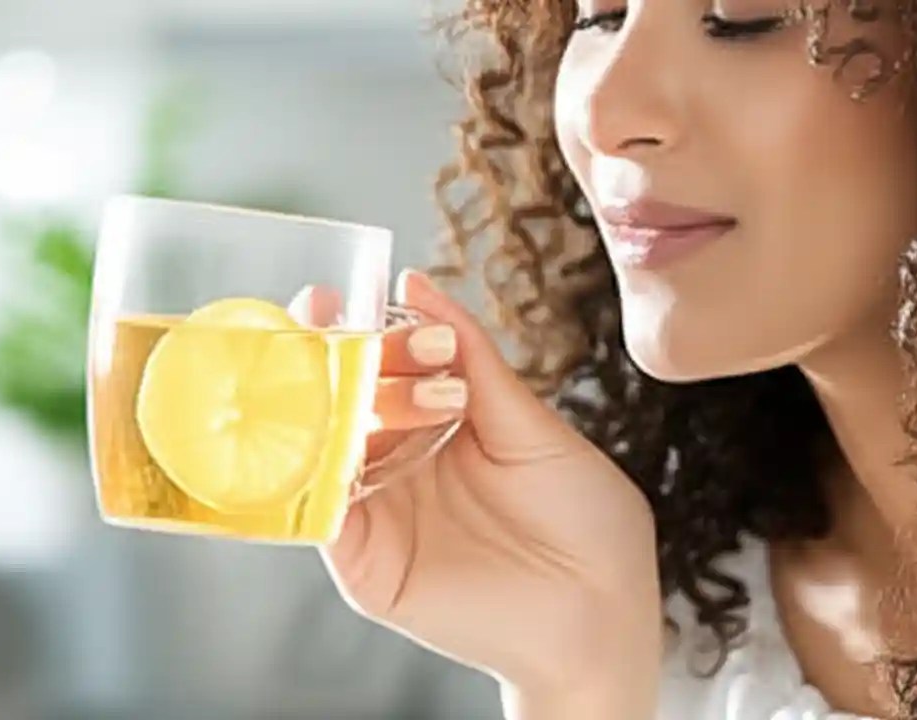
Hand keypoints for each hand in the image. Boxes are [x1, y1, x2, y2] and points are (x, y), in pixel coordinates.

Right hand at [321, 271, 662, 716]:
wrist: (603, 611)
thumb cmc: (584, 521)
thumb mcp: (528, 423)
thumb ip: (472, 359)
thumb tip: (416, 285)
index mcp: (434, 426)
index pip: (381, 367)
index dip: (364, 328)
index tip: (357, 291)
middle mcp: (396, 464)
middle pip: (340, 399)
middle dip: (330, 352)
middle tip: (329, 313)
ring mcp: (377, 511)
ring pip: (323, 445)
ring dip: (322, 398)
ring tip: (337, 361)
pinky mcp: (365, 561)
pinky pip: (319, 510)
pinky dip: (313, 466)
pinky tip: (326, 425)